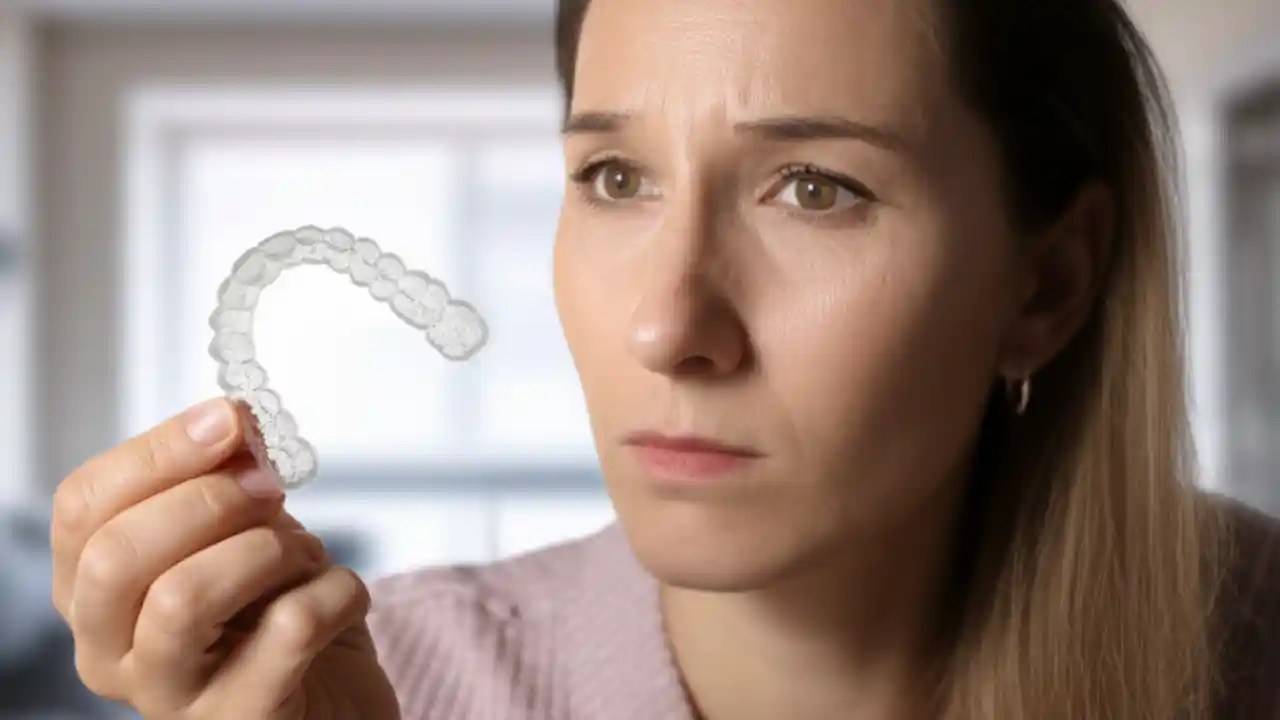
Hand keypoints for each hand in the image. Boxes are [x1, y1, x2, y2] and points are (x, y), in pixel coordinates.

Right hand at [50, 398, 399, 718]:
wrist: (338, 703)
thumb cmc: (280, 614)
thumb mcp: (245, 534)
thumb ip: (226, 482)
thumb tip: (232, 422)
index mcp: (95, 594)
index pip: (82, 507)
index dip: (158, 451)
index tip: (230, 420)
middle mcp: (110, 654)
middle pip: (118, 554)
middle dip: (208, 499)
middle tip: (271, 487)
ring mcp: (170, 699)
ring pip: (183, 598)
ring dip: (265, 549)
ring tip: (303, 554)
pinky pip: (290, 628)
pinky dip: (336, 590)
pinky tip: (343, 595)